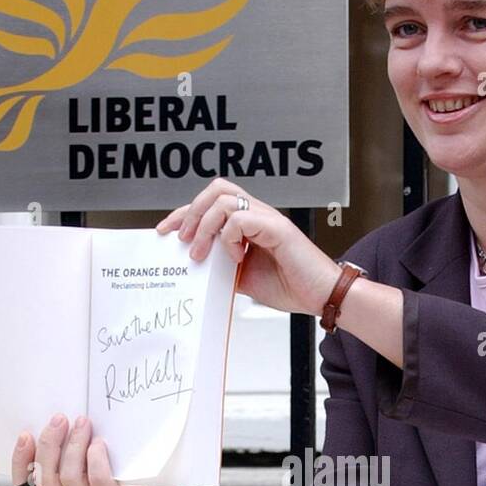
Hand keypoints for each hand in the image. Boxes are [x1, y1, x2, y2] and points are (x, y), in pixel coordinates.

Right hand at [10, 414, 182, 485]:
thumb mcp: (96, 475)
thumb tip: (63, 425)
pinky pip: (97, 480)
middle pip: (45, 478)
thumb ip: (77, 462)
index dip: (20, 462)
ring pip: (69, 478)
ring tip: (85, 424)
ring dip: (74, 445)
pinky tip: (100, 444)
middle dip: (49, 443)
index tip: (25, 434)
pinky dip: (96, 458)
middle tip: (61, 418)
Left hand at [156, 177, 338, 316]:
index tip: (164, 231)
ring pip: (224, 199)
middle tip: (180, 239)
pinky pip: (241, 218)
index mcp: (250, 223)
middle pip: (216, 189)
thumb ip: (222, 267)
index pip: (211, 204)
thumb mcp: (244, 279)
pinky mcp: (277, 228)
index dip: (184, 214)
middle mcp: (258, 214)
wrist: (321, 296)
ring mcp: (267, 218)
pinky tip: (236, 258)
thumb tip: (197, 266)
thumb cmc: (292, 286)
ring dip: (204, 226)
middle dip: (190, 212)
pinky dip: (230, 238)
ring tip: (200, 253)